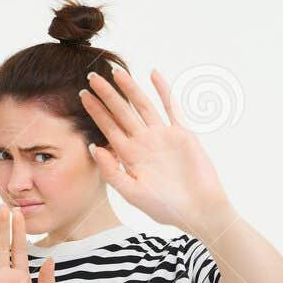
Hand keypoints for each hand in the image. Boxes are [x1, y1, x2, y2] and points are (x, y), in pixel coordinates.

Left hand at [79, 67, 237, 236]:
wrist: (199, 211)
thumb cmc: (166, 208)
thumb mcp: (133, 193)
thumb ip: (112, 172)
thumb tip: (93, 148)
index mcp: (130, 156)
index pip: (109, 128)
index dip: (96, 112)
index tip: (83, 96)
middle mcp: (144, 143)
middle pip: (122, 113)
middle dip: (108, 95)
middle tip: (92, 77)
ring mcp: (163, 136)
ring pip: (143, 106)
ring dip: (130, 89)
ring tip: (117, 72)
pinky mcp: (182, 134)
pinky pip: (171, 108)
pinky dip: (163, 91)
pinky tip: (153, 75)